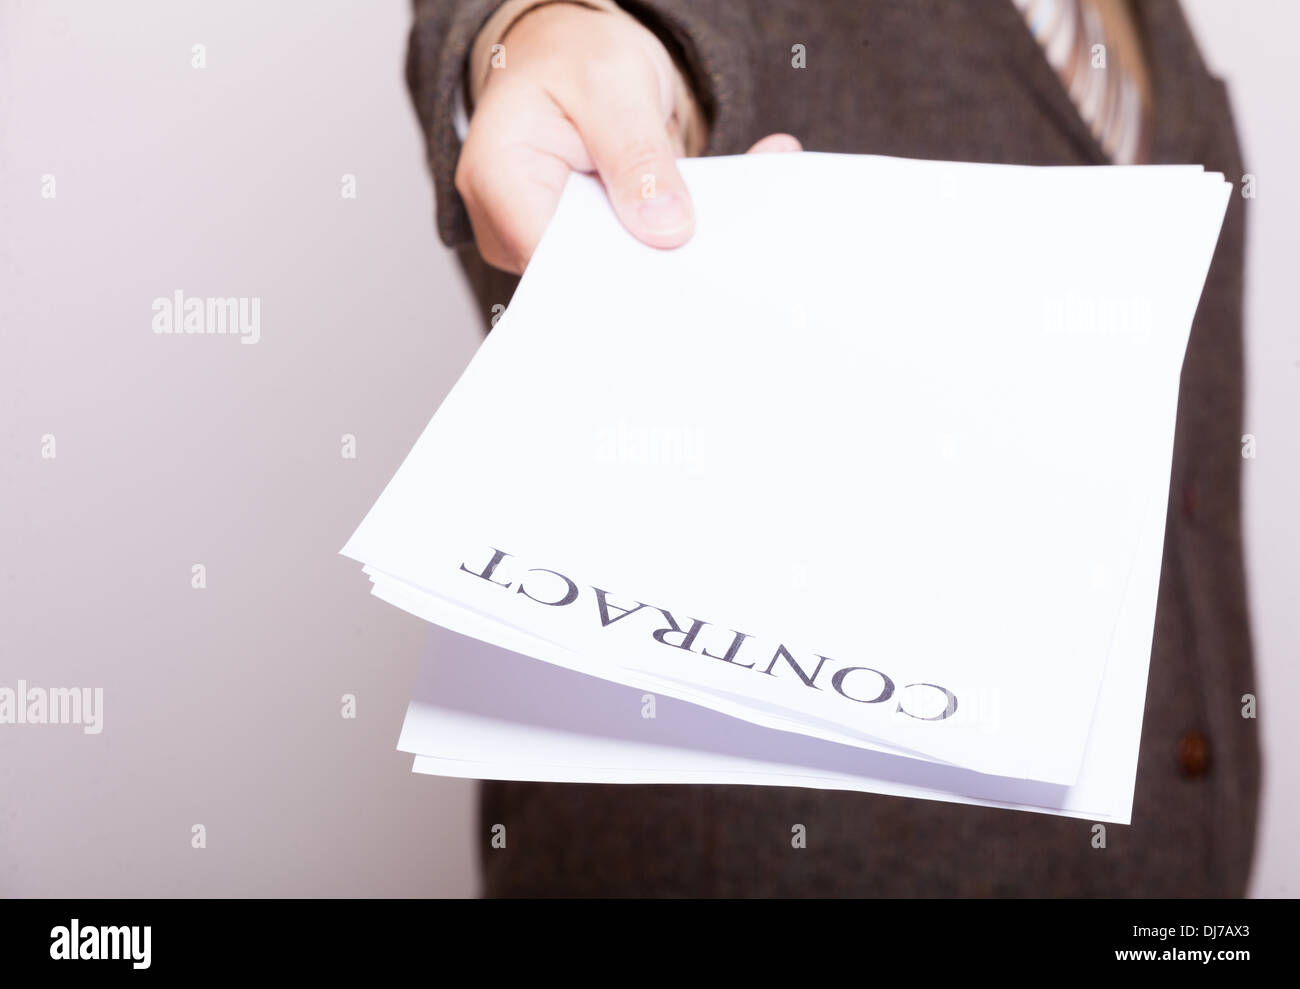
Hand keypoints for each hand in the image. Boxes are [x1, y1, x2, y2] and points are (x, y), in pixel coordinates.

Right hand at [455, 1, 799, 272]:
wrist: (570, 52)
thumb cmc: (573, 57)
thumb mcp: (611, 86)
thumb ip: (636, 156)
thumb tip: (666, 230)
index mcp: (499, 179)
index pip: (553, 259)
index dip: (612, 271)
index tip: (674, 262)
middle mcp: (511, 223)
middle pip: (583, 273)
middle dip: (650, 262)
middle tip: (716, 245)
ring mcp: (544, 239)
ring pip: (610, 271)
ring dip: (667, 252)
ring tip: (719, 223)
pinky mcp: (581, 244)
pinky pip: (627, 256)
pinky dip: (669, 238)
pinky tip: (711, 217)